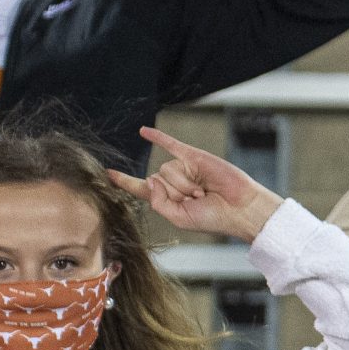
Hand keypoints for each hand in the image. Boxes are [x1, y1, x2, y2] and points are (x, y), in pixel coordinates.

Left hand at [121, 130, 282, 241]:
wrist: (239, 208)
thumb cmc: (213, 218)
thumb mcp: (179, 218)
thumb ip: (158, 202)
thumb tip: (150, 178)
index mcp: (167, 199)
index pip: (140, 188)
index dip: (124, 182)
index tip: (108, 174)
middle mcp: (173, 182)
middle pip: (155, 179)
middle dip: (175, 192)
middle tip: (197, 200)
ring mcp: (183, 168)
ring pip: (166, 169)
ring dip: (184, 183)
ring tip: (203, 191)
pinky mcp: (193, 156)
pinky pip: (171, 144)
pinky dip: (157, 136)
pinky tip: (143, 131)